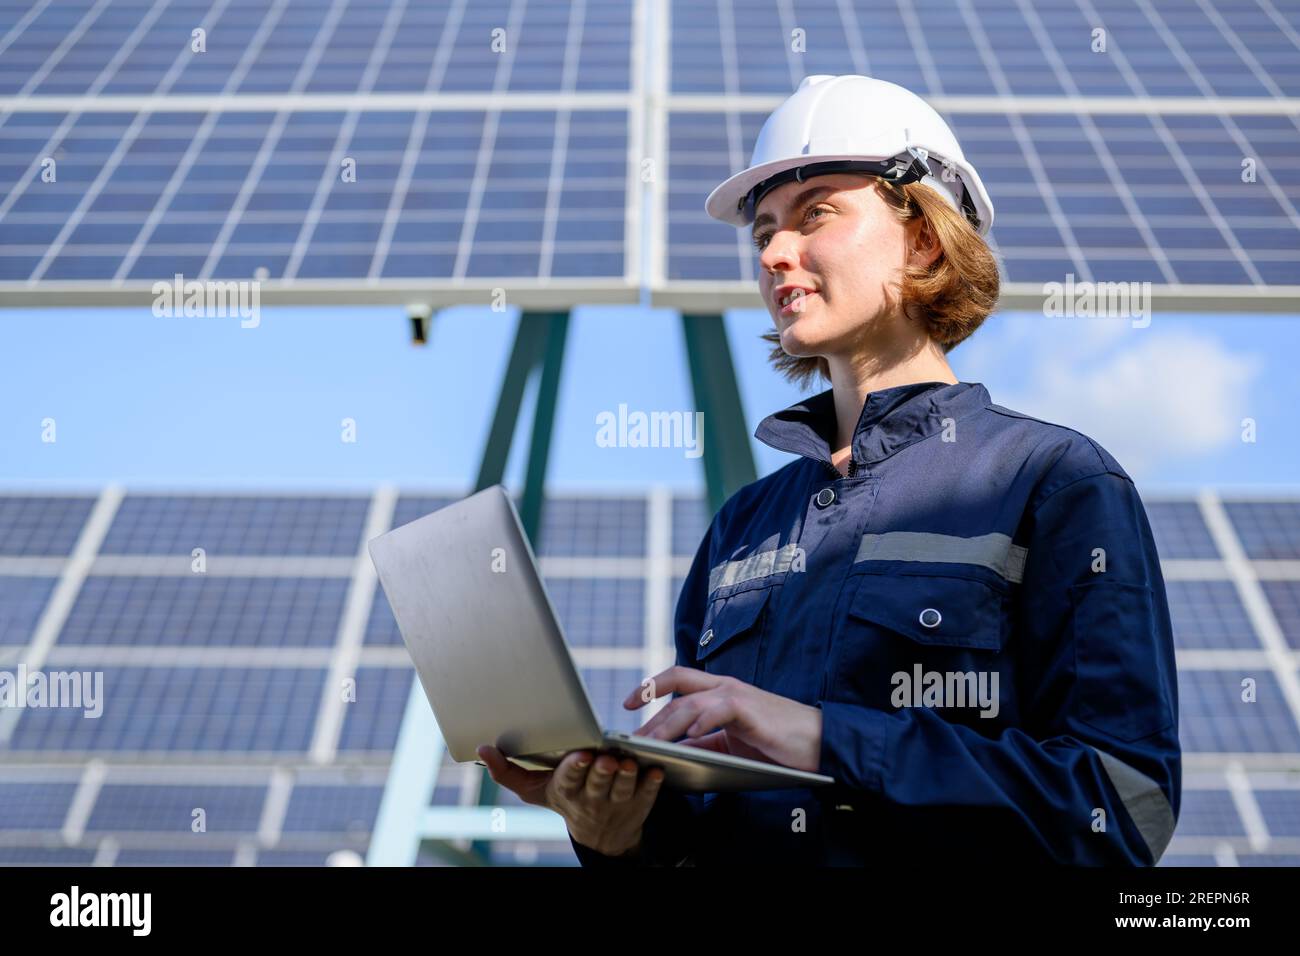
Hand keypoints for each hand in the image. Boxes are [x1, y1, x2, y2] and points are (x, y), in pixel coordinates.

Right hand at [477, 745, 664, 856]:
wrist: (599, 834)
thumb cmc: (562, 796)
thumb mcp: (532, 788)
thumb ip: (506, 770)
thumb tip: (482, 747)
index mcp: (564, 791)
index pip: (568, 780)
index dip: (575, 768)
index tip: (580, 755)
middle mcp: (590, 800)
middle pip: (597, 784)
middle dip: (602, 771)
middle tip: (608, 758)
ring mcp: (616, 804)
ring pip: (622, 789)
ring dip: (626, 776)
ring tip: (629, 761)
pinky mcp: (638, 805)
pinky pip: (647, 795)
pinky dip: (651, 784)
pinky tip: (655, 770)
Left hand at [625, 667, 822, 772]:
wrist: (817, 743)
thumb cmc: (775, 743)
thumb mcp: (731, 743)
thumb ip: (703, 742)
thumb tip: (672, 751)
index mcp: (719, 691)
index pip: (677, 679)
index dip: (649, 687)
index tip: (626, 704)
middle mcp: (724, 687)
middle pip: (677, 693)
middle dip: (650, 716)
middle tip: (631, 738)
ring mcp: (737, 696)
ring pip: (691, 703)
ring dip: (666, 725)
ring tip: (649, 743)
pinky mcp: (751, 710)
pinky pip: (719, 710)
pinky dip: (702, 721)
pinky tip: (689, 736)